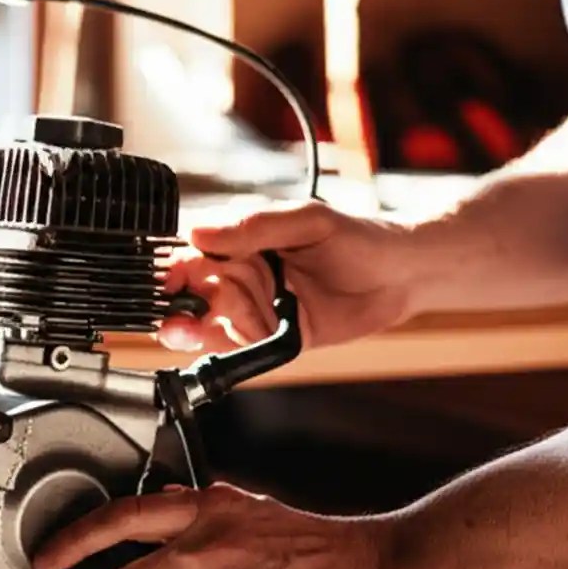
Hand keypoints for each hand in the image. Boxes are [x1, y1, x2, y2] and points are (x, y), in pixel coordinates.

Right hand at [160, 200, 422, 352]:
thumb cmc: (359, 237)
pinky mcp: (275, 337)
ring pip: (213, 323)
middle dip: (181, 303)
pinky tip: (237, 336)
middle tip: (173, 310)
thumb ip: (254, 226)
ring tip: (192, 327)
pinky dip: (233, 346)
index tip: (163, 278)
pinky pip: (242, 347)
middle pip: (195, 293)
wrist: (404, 275)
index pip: (194, 251)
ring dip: (199, 328)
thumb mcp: (308, 221)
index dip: (173, 266)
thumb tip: (200, 230)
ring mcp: (259, 307)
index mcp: (242, 239)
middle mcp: (245, 274)